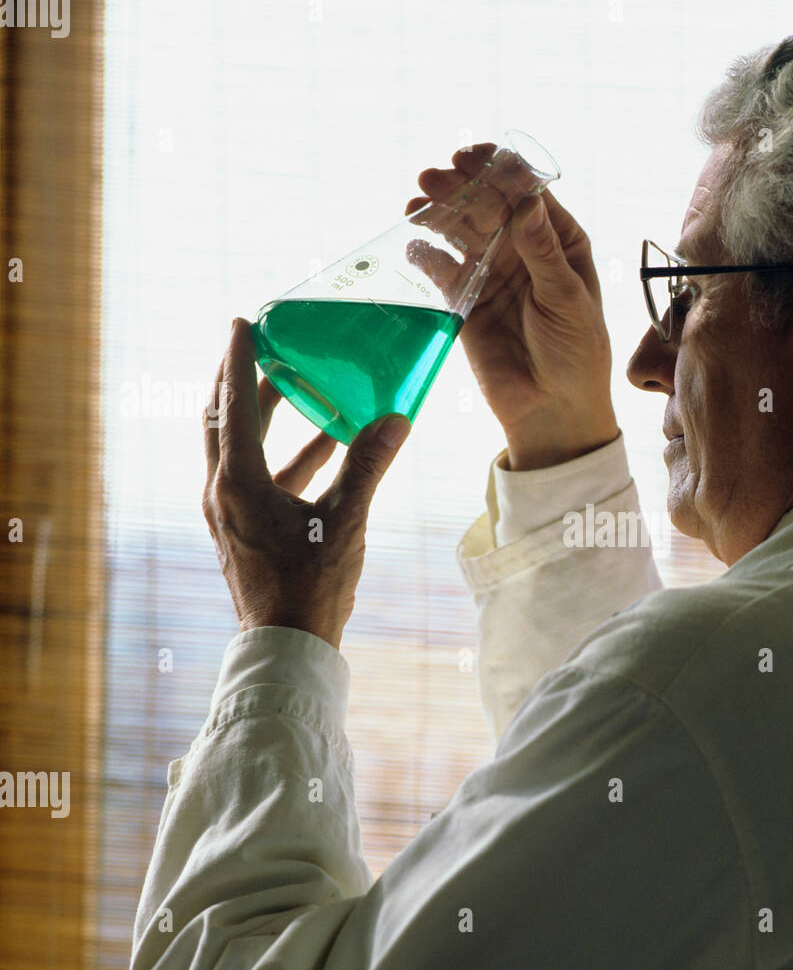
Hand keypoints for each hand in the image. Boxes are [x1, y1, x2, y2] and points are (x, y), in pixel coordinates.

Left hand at [202, 319, 409, 650]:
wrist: (287, 646)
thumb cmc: (311, 588)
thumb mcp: (344, 521)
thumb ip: (367, 466)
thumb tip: (394, 420)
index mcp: (238, 483)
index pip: (234, 405)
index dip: (240, 359)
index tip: (244, 323)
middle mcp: (221, 492)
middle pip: (222, 420)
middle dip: (240, 379)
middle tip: (258, 345)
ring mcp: (226, 513)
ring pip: (236, 447)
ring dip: (263, 416)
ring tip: (297, 389)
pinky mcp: (240, 530)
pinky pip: (253, 475)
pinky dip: (281, 454)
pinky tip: (323, 449)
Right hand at [406, 143, 619, 469]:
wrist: (553, 411)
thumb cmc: (577, 355)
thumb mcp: (567, 301)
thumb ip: (543, 253)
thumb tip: (525, 200)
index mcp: (558, 240)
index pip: (525, 191)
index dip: (498, 170)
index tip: (472, 159)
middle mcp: (522, 249)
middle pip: (486, 205)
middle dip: (460, 187)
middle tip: (434, 179)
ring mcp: (491, 273)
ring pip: (459, 231)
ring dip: (438, 213)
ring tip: (417, 203)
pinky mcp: (464, 302)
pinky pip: (440, 269)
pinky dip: (425, 254)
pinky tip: (414, 244)